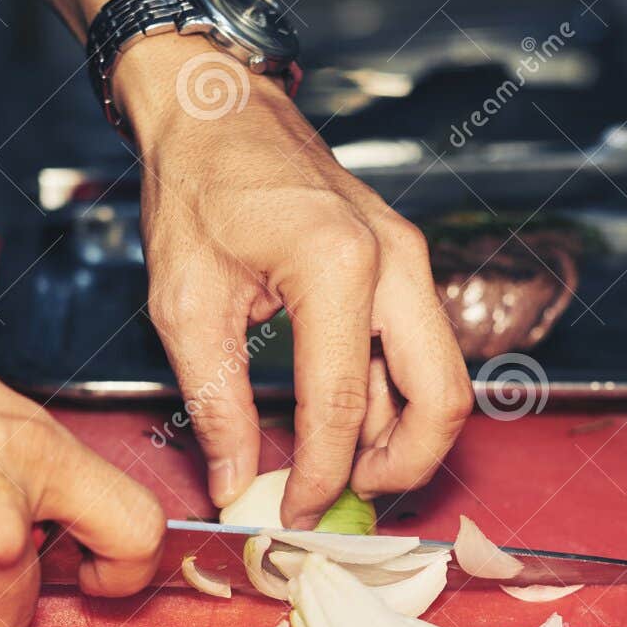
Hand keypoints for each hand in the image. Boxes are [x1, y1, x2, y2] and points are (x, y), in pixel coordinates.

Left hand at [113, 36, 472, 528]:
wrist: (217, 110)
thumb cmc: (196, 188)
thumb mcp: (185, 306)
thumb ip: (215, 404)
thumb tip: (232, 485)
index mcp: (338, 266)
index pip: (344, 406)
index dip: (321, 477)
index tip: (293, 516)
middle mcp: (394, 262)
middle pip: (441, 400)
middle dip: (404, 468)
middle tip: (348, 501)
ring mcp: (409, 262)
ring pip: (440, 380)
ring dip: (402, 439)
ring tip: (341, 473)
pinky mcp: (403, 267)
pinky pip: (417, 353)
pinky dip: (392, 402)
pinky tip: (345, 428)